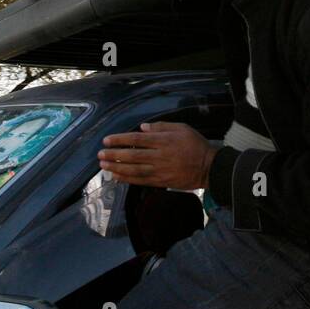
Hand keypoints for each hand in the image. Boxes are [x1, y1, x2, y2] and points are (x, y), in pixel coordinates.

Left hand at [98, 121, 213, 188]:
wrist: (208, 167)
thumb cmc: (196, 145)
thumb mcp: (182, 128)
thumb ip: (162, 127)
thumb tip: (143, 128)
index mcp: (164, 141)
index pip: (137, 140)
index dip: (120, 140)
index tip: (107, 140)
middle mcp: (159, 156)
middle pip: (132, 155)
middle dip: (114, 155)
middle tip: (100, 155)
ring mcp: (160, 170)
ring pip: (134, 170)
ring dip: (117, 168)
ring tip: (103, 166)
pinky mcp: (161, 182)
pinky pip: (141, 181)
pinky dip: (127, 179)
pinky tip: (116, 177)